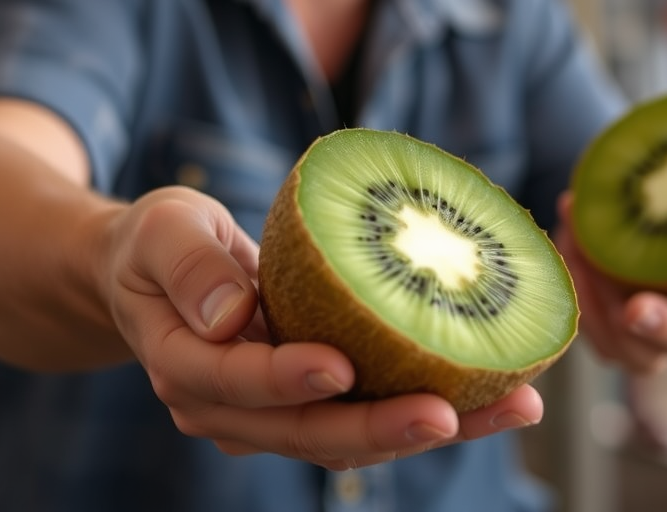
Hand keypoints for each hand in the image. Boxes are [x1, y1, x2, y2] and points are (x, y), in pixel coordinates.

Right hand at [100, 187, 543, 469]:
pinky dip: (425, 402)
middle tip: (452, 411)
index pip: (238, 383)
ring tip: (509, 404)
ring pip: (350, 435)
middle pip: (309, 430)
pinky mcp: (309, 398)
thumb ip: (189, 266)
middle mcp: (230, 407)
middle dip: (381, 426)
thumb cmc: (160, 241)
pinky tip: (491, 388)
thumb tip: (230, 316)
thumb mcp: (162, 231)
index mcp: (187, 367)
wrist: (157, 270)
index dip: (287, 379)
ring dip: (427, 426)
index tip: (341, 364)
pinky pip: (367, 410)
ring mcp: (272, 411)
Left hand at [554, 193, 666, 373]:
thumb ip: (620, 199)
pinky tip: (567, 275)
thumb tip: (572, 205)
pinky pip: (602, 346)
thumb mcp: (639, 200)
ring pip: (643, 355)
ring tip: (583, 270)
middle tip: (634, 310)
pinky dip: (583, 309)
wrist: (607, 238)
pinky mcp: (620, 349)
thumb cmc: (639, 212)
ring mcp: (656, 342)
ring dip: (607, 316)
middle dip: (665, 325)